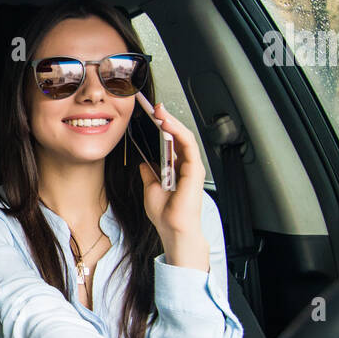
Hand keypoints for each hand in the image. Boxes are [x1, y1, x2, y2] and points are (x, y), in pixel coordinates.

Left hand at [135, 102, 203, 244]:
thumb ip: (149, 173)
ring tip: (160, 111)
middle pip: (178, 137)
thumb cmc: (165, 214)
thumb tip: (144, 162)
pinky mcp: (195, 170)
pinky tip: (167, 124)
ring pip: (184, 137)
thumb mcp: (150, 188)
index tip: (152, 117)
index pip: (172, 143)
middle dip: (167, 120)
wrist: (173, 230)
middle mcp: (186, 166)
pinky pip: (187, 146)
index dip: (163, 128)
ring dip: (172, 122)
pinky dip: (177, 133)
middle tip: (155, 107)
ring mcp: (192, 167)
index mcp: (177, 169)